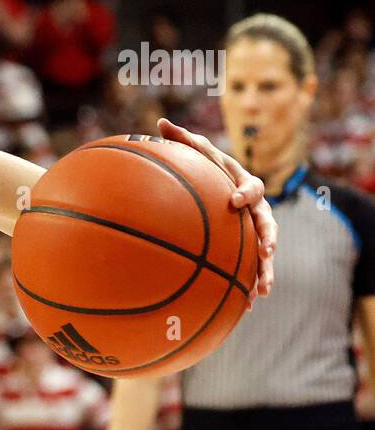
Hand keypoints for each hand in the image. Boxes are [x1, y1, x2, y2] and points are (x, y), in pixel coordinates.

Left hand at [158, 118, 275, 302]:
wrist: (216, 186)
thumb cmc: (202, 167)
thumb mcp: (193, 152)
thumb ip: (181, 140)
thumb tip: (160, 122)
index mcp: (244, 184)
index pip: (252, 186)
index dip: (246, 192)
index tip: (235, 200)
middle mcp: (255, 209)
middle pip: (268, 223)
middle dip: (269, 238)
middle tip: (267, 251)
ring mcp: (253, 230)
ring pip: (265, 251)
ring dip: (266, 270)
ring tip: (263, 290)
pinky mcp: (246, 248)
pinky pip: (250, 268)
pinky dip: (248, 285)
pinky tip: (247, 306)